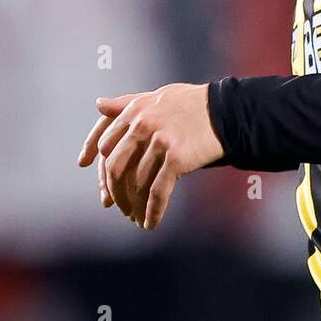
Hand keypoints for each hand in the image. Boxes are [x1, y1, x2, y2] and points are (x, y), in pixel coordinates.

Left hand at [76, 83, 224, 229]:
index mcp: (134, 110)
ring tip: (135, 217)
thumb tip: (99, 104)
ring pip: (136, 183)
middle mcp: (142, 124)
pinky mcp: (176, 158)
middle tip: (116, 206)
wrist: (227, 111)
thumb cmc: (192, 104)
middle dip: (113, 191)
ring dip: (133, 206)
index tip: (92, 178)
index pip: (104, 143)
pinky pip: (157, 192)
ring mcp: (159, 141)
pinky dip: (152, 212)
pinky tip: (150, 224)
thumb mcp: (156, 97)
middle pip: (115, 167)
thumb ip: (127, 103)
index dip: (96, 165)